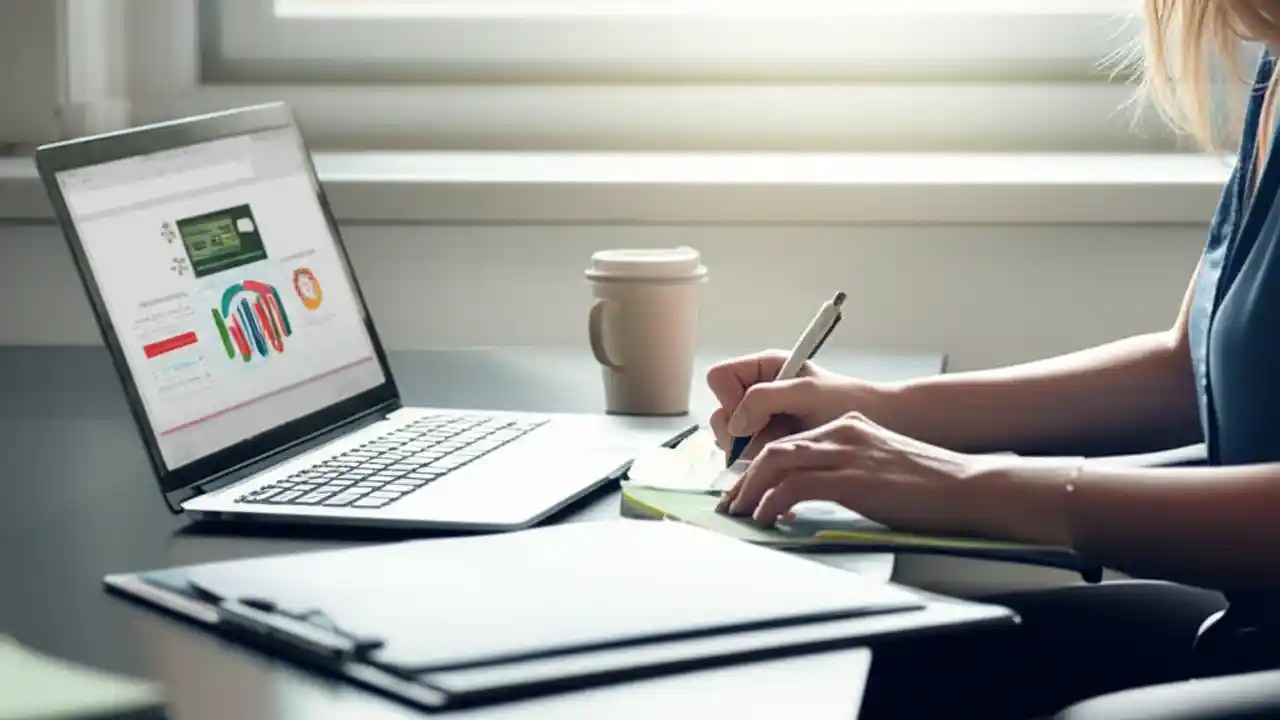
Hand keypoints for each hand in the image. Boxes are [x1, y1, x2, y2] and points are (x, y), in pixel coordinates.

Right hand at [706, 350, 892, 460]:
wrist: (882, 425)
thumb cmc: (849, 401)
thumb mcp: (807, 393)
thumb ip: (764, 399)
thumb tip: (735, 424)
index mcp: (764, 368)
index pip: (720, 378)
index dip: (730, 399)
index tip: (755, 417)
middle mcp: (758, 394)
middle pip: (721, 414)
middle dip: (742, 433)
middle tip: (774, 438)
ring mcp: (763, 422)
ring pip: (731, 442)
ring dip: (756, 452)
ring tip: (790, 449)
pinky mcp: (771, 446)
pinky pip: (749, 460)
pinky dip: (764, 467)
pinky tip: (789, 464)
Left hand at [718, 411, 995, 535]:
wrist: (966, 486)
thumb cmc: (930, 484)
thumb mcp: (881, 464)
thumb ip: (847, 469)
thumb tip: (814, 494)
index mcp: (849, 426)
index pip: (790, 441)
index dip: (761, 466)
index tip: (749, 489)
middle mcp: (842, 432)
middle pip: (774, 449)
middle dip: (746, 479)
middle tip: (733, 503)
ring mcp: (846, 453)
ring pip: (776, 462)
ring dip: (752, 490)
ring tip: (742, 513)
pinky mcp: (850, 479)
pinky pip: (794, 486)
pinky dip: (773, 503)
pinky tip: (769, 519)